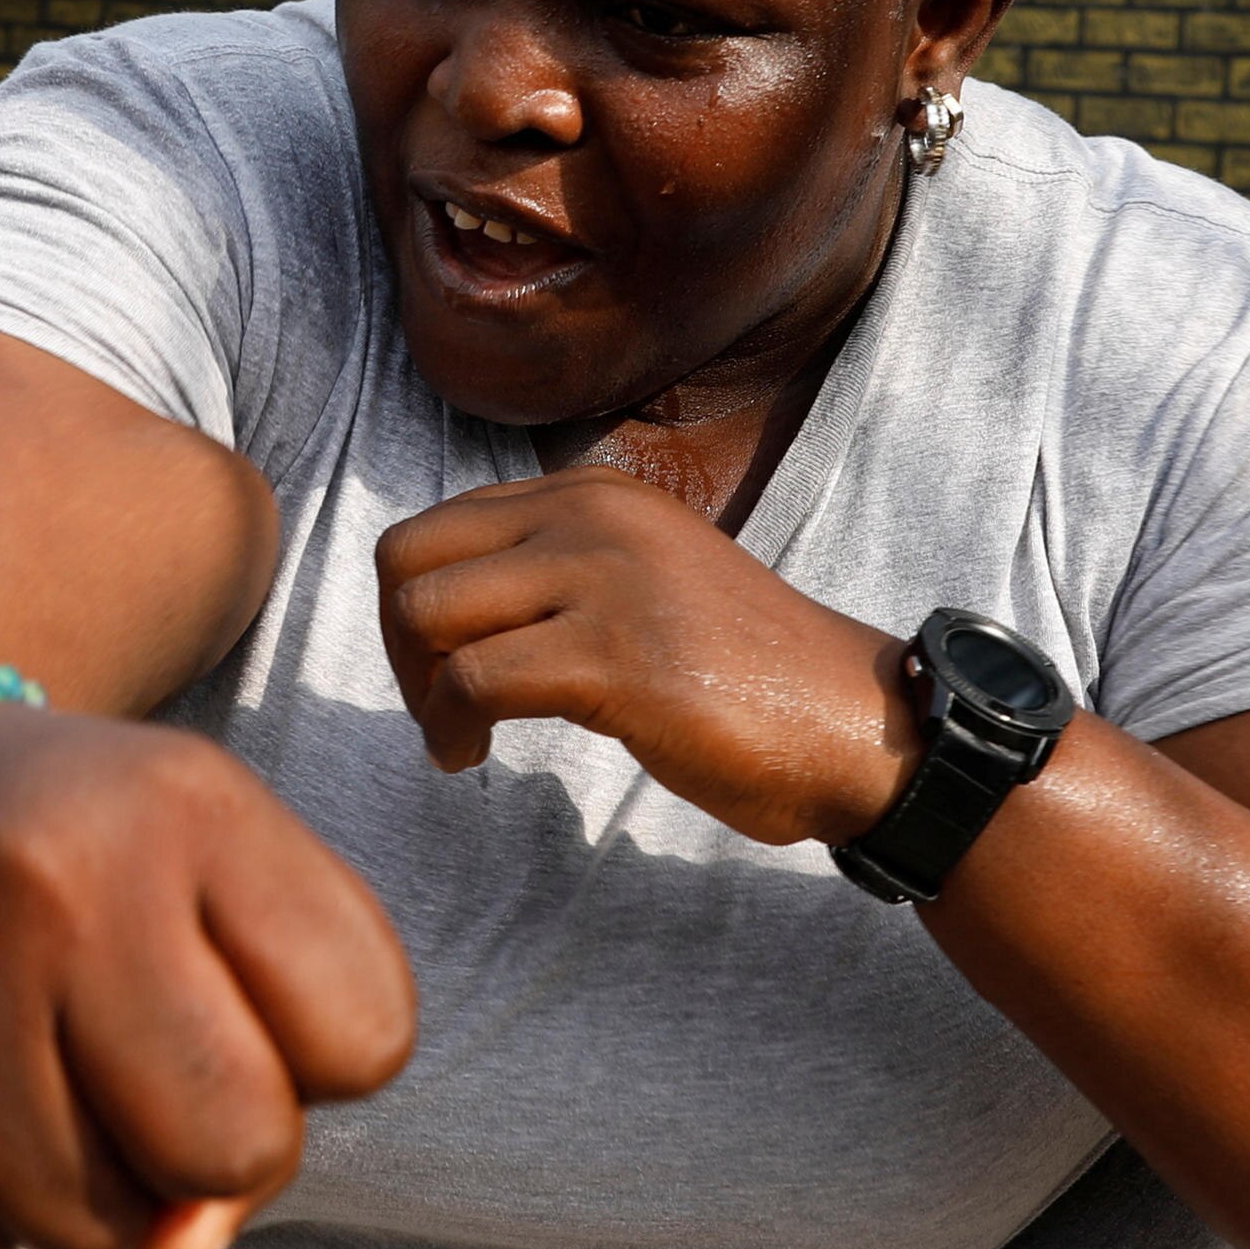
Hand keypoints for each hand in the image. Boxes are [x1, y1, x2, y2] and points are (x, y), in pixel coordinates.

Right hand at [0, 703, 414, 1248]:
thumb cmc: (87, 863)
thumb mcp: (218, 892)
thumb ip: (273, 1082)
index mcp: (183, 806)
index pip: (364, 1040)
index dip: (321, 1055)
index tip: (244, 992)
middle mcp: (42, 883)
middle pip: (227, 1151)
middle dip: (209, 1148)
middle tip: (142, 1063)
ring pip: (91, 1232)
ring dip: (91, 1193)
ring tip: (41, 1071)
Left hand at [374, 463, 920, 843]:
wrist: (851, 722)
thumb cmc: (745, 674)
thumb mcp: (643, 579)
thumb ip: (560, 567)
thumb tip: (452, 605)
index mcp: (593, 491)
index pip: (439, 526)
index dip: (415, 608)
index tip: (446, 670)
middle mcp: (590, 514)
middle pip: (408, 559)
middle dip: (398, 644)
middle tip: (438, 706)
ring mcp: (602, 579)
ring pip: (426, 613)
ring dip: (419, 690)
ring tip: (458, 737)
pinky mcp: (613, 656)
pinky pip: (471, 681)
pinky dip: (450, 728)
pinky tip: (474, 757)